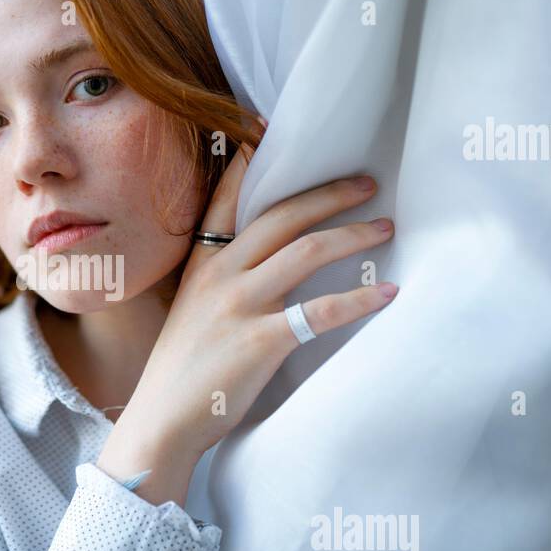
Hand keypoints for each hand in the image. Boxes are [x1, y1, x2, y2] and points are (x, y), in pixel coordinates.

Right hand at [97, 115, 398, 506]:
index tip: (272, 129)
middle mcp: (220, 275)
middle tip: (368, 183)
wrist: (162, 422)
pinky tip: (388, 293)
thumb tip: (263, 258)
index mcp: (202, 264)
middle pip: (283, 216)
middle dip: (330, 194)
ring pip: (308, 251)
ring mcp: (239, 305)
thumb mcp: (190, 310)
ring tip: (386, 229)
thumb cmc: (183, 370)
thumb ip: (220, 279)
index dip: (250, 160)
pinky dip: (360, 299)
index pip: (228, 199)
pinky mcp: (261, 340)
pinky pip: (322, 310)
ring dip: (354, 235)